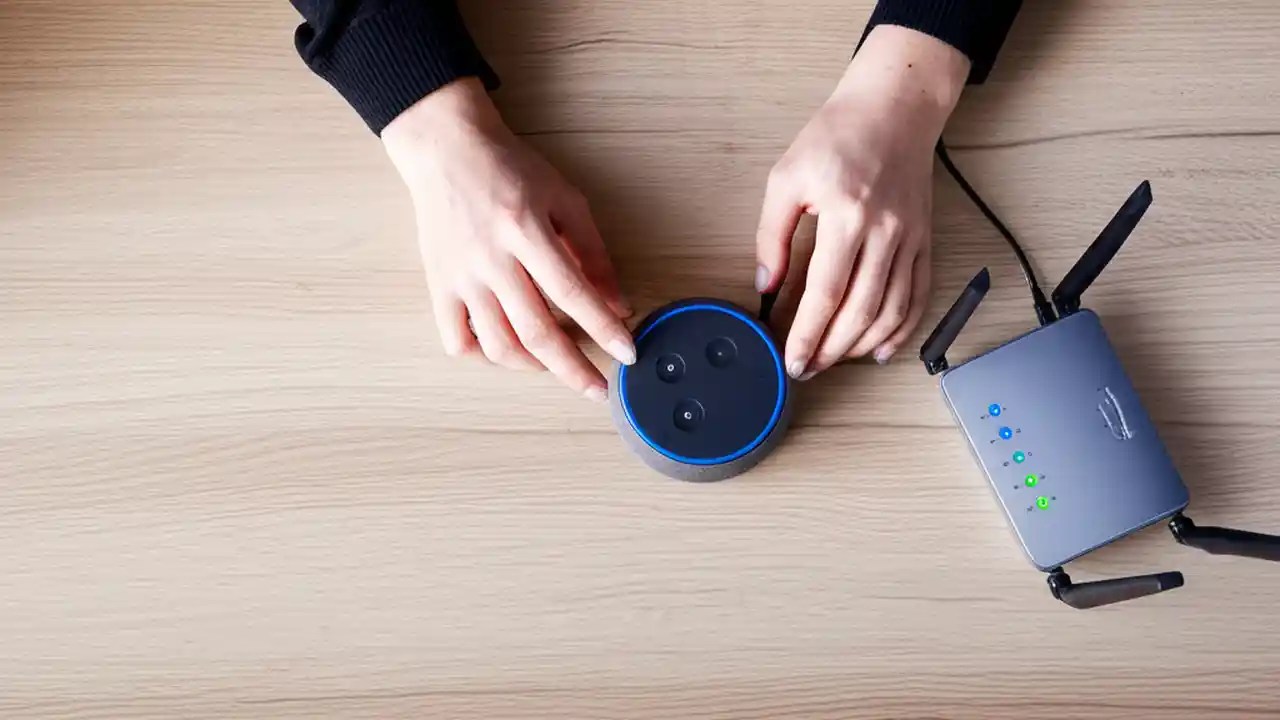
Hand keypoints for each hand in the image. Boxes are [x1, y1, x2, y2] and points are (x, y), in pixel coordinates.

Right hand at [382, 79, 634, 400]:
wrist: (446, 150)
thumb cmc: (510, 170)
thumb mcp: (563, 198)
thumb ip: (592, 252)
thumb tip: (617, 304)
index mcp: (525, 230)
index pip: (571, 292)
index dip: (603, 328)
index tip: (626, 353)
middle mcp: (490, 258)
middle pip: (536, 330)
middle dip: (573, 368)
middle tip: (596, 389)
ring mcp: (460, 276)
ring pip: (497, 343)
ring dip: (532, 365)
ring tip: (553, 363)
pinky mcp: (437, 285)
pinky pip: (457, 340)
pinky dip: (484, 355)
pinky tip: (506, 348)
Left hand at [755, 26, 970, 378]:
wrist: (894, 108)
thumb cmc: (836, 136)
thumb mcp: (786, 178)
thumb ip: (772, 236)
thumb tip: (766, 286)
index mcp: (847, 215)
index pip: (826, 293)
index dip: (807, 334)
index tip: (791, 359)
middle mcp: (885, 232)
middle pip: (860, 310)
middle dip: (831, 349)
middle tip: (807, 368)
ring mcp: (911, 238)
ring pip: (891, 310)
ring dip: (862, 345)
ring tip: (835, 360)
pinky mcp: (925, 239)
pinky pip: (918, 294)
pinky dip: (902, 328)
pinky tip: (880, 349)